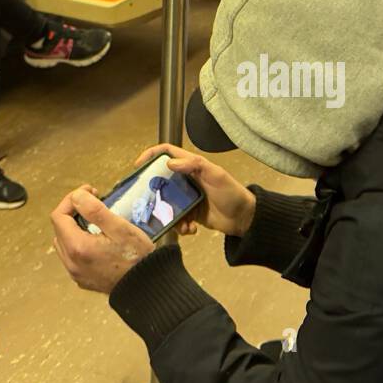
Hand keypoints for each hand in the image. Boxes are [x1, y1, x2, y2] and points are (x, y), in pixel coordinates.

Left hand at [50, 185, 153, 294]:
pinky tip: (95, 240)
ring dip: (73, 227)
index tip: (91, 191)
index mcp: (77, 247)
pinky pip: (71, 257)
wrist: (147, 287)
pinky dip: (77, 243)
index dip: (71, 199)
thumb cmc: (137, 256)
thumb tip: (77, 196)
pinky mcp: (82, 280)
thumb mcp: (119, 228)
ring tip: (94, 220)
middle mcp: (71, 262)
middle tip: (94, 202)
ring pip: (63, 243)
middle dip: (73, 211)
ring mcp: (75, 273)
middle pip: (59, 229)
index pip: (58, 216)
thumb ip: (94, 210)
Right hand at [133, 144, 255, 237]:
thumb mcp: (216, 175)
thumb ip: (196, 166)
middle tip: (147, 202)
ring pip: (166, 204)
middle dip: (153, 192)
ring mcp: (186, 198)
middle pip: (160, 181)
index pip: (166, 153)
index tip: (138, 166)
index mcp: (191, 166)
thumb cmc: (232, 193)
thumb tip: (170, 162)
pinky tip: (191, 229)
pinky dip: (181, 227)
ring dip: (169, 215)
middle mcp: (186, 180)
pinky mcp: (189, 214)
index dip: (151, 155)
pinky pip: (176, 220)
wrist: (244, 218)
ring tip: (180, 222)